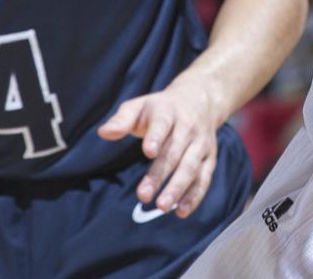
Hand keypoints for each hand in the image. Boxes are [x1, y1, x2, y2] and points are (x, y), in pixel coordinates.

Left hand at [98, 77, 221, 218]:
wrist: (200, 100)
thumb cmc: (161, 109)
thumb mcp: (140, 106)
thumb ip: (122, 119)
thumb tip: (104, 132)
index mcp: (169, 112)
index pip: (163, 124)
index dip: (156, 137)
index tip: (148, 152)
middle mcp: (188, 128)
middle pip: (175, 152)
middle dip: (160, 174)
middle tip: (144, 196)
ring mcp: (201, 144)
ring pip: (191, 167)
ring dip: (178, 187)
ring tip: (162, 206)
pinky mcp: (209, 158)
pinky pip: (204, 178)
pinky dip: (195, 195)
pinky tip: (181, 211)